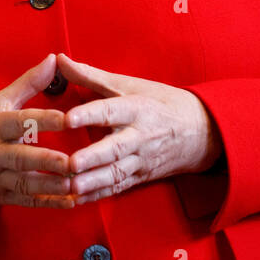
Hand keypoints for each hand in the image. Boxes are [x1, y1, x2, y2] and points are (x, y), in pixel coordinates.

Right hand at [0, 53, 73, 220]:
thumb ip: (27, 83)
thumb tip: (54, 59)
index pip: (19, 122)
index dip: (42, 120)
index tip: (66, 119)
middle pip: (21, 158)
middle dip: (46, 161)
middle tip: (73, 162)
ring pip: (24, 184)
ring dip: (51, 187)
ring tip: (76, 184)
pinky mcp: (0, 196)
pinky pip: (26, 201)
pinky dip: (48, 204)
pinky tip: (71, 202)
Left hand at [58, 53, 222, 204]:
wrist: (200, 130)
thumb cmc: (160, 102)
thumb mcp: (128, 85)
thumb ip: (90, 75)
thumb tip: (59, 60)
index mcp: (136, 108)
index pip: (111, 110)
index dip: (89, 114)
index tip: (68, 118)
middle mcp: (139, 136)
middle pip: (116, 147)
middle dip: (93, 157)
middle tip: (71, 163)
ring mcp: (141, 159)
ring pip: (117, 172)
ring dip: (94, 182)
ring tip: (72, 187)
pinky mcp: (140, 176)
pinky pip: (118, 187)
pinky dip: (98, 194)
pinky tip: (77, 199)